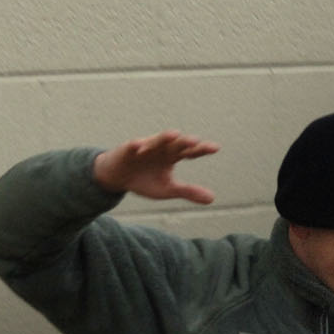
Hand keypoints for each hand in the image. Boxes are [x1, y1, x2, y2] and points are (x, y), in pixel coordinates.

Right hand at [91, 131, 219, 202]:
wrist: (117, 178)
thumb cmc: (144, 181)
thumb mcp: (168, 189)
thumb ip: (189, 192)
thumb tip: (212, 199)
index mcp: (172, 156)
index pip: (189, 151)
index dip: (201, 149)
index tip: (215, 147)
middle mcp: (161, 148)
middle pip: (176, 143)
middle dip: (185, 142)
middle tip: (196, 141)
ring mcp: (145, 146)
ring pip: (156, 140)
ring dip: (164, 138)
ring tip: (174, 135)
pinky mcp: (128, 148)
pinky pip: (133, 146)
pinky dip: (137, 145)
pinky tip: (140, 146)